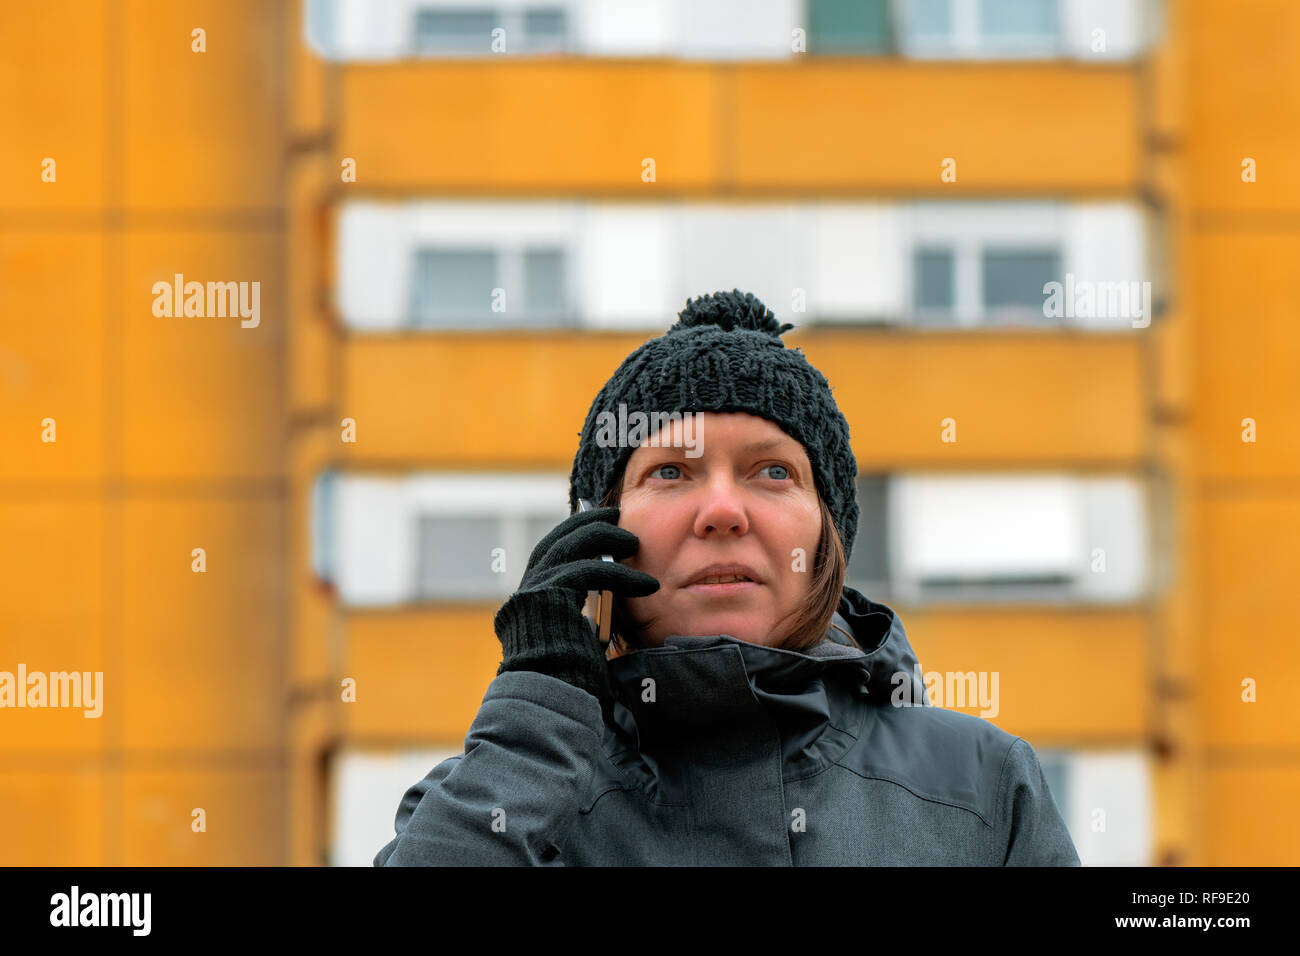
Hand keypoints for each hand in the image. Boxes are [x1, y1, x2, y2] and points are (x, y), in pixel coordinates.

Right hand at [493, 506, 658, 716]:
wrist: (552, 704)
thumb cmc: (571, 682)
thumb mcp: (581, 641)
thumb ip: (587, 615)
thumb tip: (612, 600)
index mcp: (532, 600)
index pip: (551, 552)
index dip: (575, 533)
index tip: (604, 525)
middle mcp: (527, 591)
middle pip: (556, 539)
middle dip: (588, 522)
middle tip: (616, 513)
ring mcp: (533, 591)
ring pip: (569, 545)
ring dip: (605, 537)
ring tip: (634, 542)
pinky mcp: (548, 597)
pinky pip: (587, 570)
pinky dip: (620, 573)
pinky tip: (647, 584)